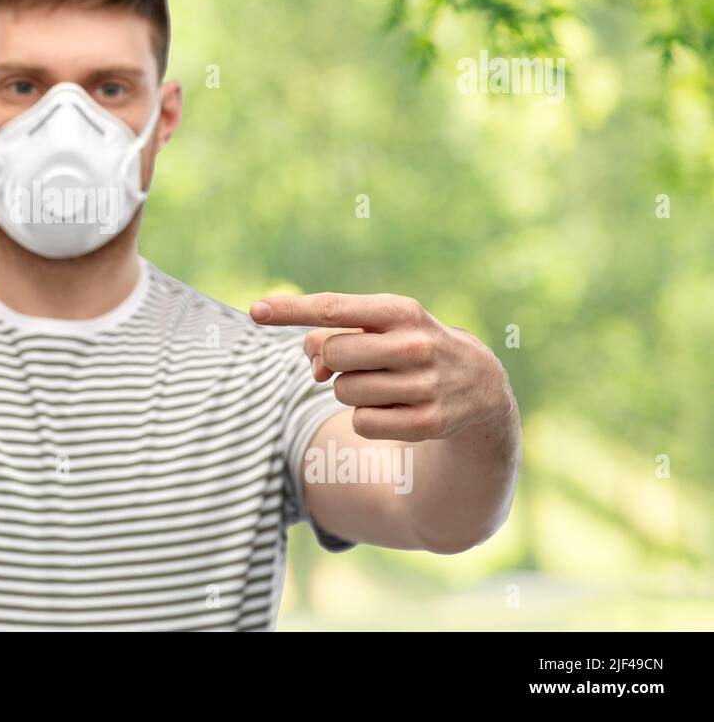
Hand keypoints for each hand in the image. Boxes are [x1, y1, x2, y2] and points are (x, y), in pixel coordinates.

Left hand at [249, 292, 510, 441]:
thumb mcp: (381, 326)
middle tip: (354, 362)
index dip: (290, 310)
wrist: (477, 382)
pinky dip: (365, 418)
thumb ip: (335, 333)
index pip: (333, 308)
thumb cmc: (408, 344)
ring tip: (382, 383)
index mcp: (400, 310)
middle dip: (329, 361)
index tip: (254, 310)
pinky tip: (393, 408)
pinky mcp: (426, 424)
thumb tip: (312, 362)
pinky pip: (360, 423)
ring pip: (341, 391)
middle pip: (331, 354)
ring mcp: (423, 386)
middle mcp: (414, 345)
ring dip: (348, 390)